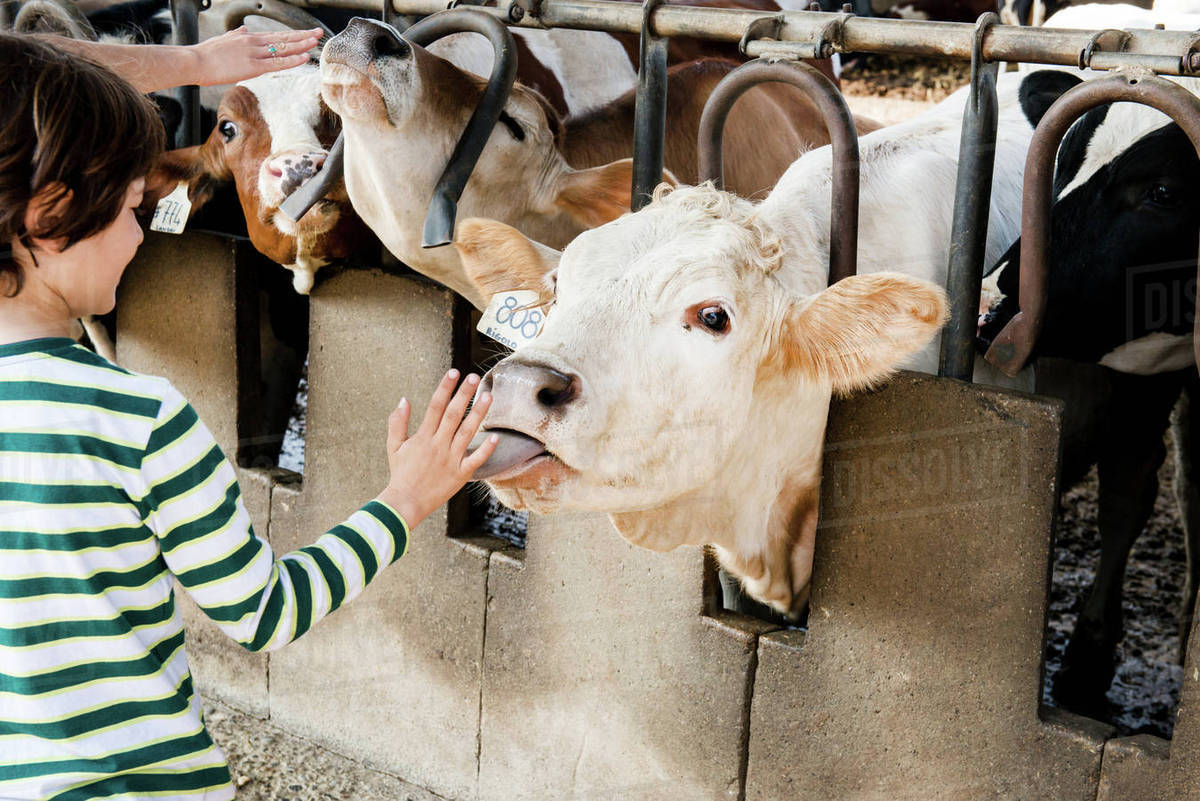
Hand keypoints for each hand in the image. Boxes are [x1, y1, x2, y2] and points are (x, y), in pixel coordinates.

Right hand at [189, 26, 322, 85]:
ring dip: (301, 45)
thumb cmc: (206, 54)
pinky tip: (303, 57)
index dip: (292, 35)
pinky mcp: (251, 66)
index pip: (276, 35)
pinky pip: (276, 63)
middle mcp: (253, 42)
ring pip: (282, 49)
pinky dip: (291, 60)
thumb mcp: (224, 40)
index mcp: (248, 38)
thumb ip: (236, 35)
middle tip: (318, 33)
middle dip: (302, 36)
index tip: (305, 33)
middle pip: (283, 39)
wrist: (194, 61)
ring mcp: (253, 53)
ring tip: (315, 43)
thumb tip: (244, 30)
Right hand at [377, 370, 498, 529]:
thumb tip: (404, 399)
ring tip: (488, 396)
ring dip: (478, 414)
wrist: (405, 502)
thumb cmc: (400, 473)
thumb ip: (398, 421)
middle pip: (453, 414)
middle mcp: (438, 445)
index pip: (435, 406)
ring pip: (467, 432)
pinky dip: (485, 449)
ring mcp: (450, 459)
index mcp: (423, 436)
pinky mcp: (460, 475)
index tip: (454, 372)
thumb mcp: (394, 446)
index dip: (445, 387)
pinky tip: (495, 437)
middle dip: (464, 394)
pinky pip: (475, 460)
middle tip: (475, 377)